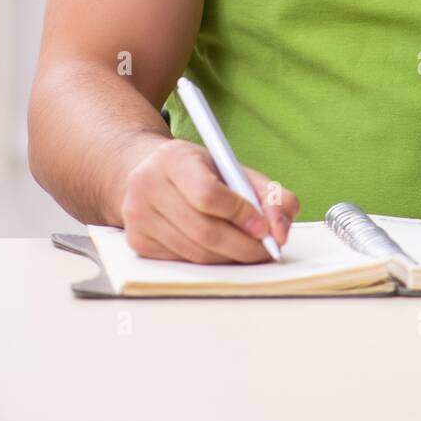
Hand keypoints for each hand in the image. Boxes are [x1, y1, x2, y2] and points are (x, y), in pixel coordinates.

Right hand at [120, 138, 299, 262]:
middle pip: (204, 231)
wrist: (147, 171)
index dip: (241, 215)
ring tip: (251, 251)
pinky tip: (224, 252)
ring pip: (195, 252)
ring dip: (231, 258)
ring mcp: (138, 217)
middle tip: (267, 249)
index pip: (208, 195)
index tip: (265, 227)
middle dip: (244, 246)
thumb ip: (268, 193)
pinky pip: (183, 261)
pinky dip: (210, 261)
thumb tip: (282, 230)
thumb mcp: (232, 169)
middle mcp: (148, 186)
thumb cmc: (198, 170)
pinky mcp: (138, 242)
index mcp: (173, 159)